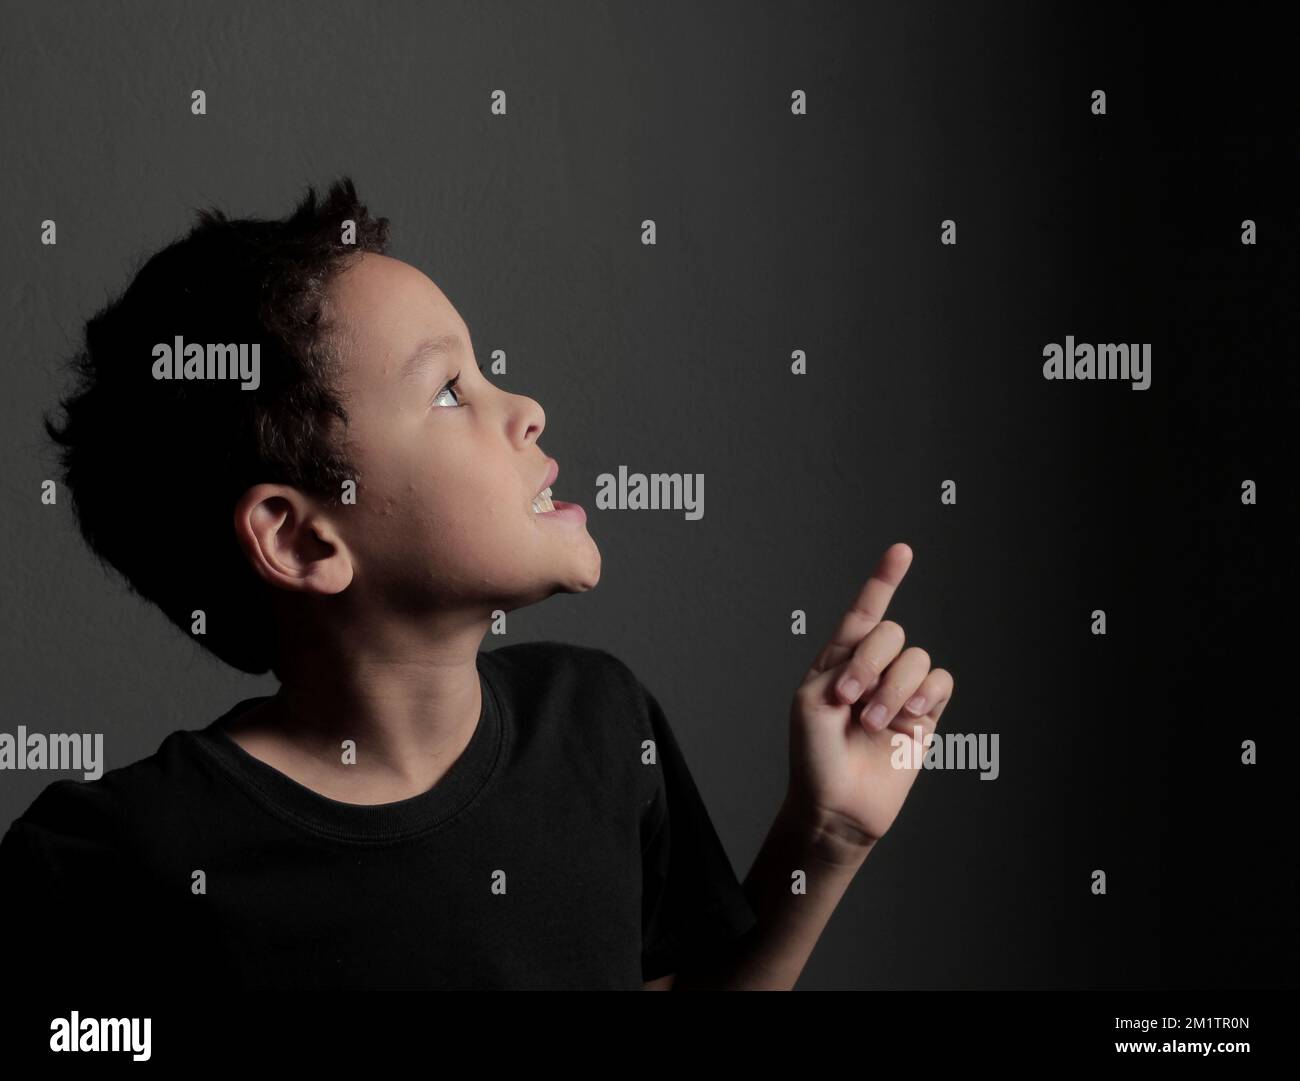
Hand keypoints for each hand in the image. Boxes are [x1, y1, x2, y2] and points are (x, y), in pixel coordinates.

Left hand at [785, 542, 953, 858]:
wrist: (836, 806)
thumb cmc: (814, 756)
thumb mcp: (811, 699)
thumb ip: (845, 663)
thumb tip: (886, 659)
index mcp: (838, 660)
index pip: (863, 613)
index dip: (883, 581)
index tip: (902, 551)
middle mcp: (872, 670)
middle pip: (890, 633)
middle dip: (870, 661)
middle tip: (849, 698)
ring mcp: (900, 692)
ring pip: (916, 658)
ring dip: (894, 687)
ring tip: (873, 721)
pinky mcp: (925, 715)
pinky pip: (941, 681)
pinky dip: (926, 691)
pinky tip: (908, 715)